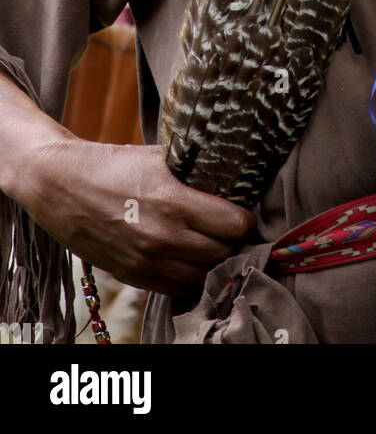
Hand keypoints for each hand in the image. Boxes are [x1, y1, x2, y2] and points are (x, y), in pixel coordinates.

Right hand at [20, 137, 255, 296]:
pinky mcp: (132, 275)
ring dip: (212, 260)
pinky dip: (189, 276)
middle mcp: (162, 236)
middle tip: (231, 228)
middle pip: (222, 252)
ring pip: (203, 274)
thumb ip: (193, 171)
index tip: (243, 212)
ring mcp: (146, 260)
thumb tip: (229, 176)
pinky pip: (176, 288)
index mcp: (173, 201)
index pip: (233, 224)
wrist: (61, 186)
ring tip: (211, 243)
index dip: (244, 218)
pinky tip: (187, 258)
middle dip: (232, 240)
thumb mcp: (159, 157)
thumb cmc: (112, 165)